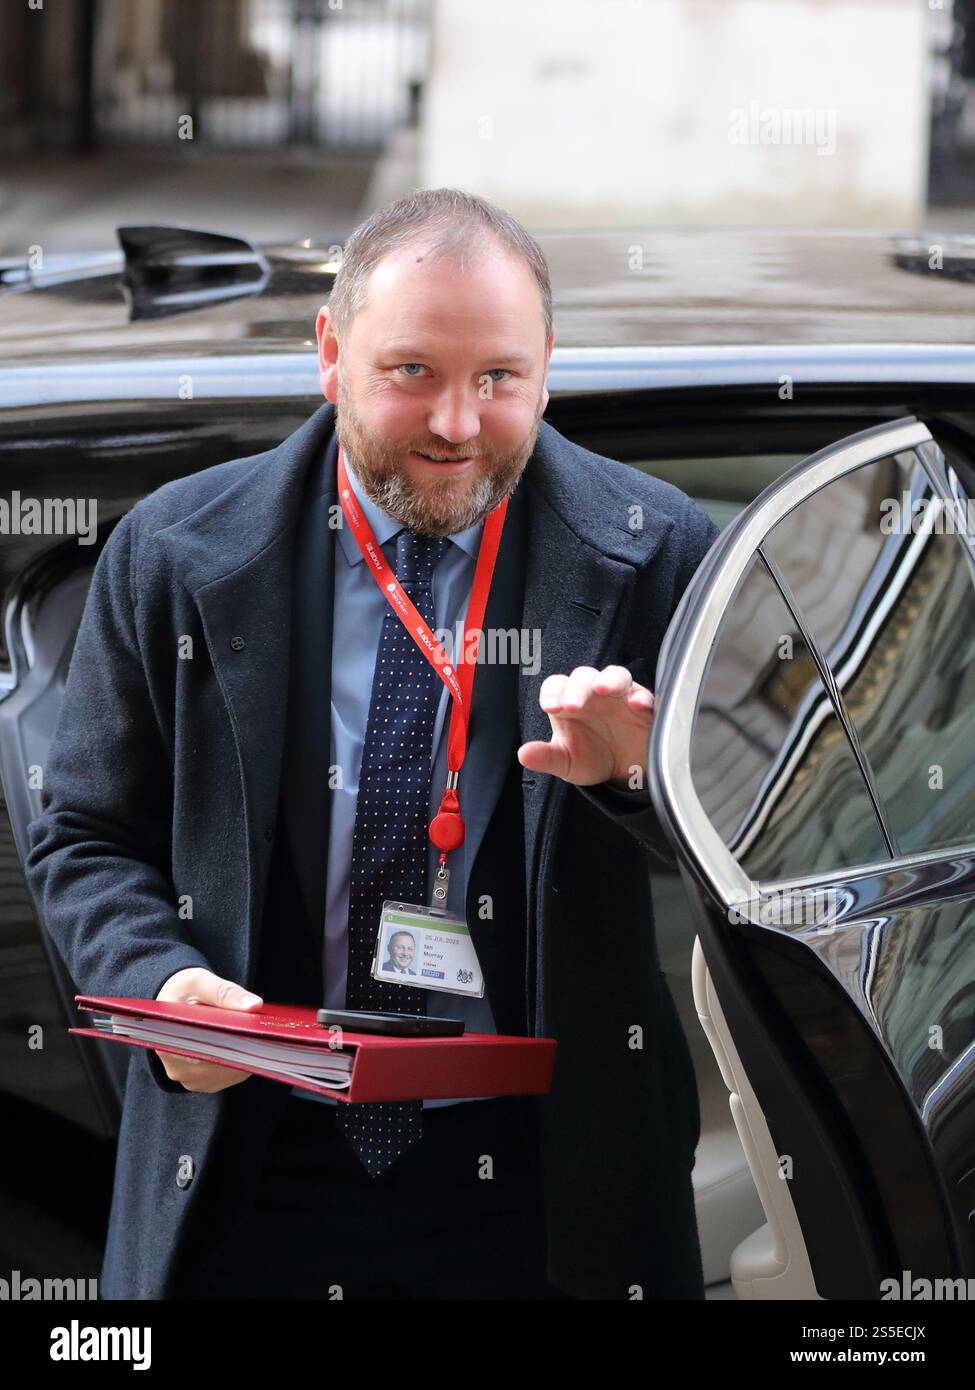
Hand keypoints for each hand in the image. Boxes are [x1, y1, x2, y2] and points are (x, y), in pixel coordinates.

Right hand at [153, 967, 263, 1093]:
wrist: (173, 1001)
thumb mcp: (200, 982)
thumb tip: (254, 1006)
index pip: (208, 1052)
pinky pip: (231, 1075)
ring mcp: (191, 1079)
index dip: (235, 1042)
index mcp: (170, 1044)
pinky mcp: (203, 1082)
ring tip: (254, 1033)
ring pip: (230, 1072)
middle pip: (222, 1064)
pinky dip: (242, 1060)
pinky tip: (249, 1043)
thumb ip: (226, 993)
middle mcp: (178, 1069)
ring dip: (245, 1054)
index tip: (255, 1031)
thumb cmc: (183, 990)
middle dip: (244, 1046)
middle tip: (261, 1028)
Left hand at [517, 664, 655, 787]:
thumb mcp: (566, 762)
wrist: (624, 773)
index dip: (552, 693)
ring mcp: (620, 696)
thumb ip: (546, 757)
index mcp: (569, 702)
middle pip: (584, 677)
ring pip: (616, 676)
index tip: (550, 708)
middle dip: (578, 688)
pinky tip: (636, 706)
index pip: (557, 686)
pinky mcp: (644, 706)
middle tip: (572, 705)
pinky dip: (642, 697)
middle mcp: (594, 694)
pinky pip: (644, 695)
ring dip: (609, 680)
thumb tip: (523, 755)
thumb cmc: (591, 758)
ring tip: (603, 690)